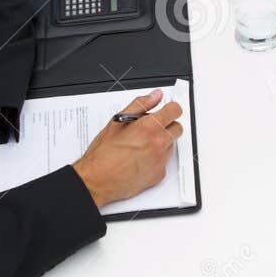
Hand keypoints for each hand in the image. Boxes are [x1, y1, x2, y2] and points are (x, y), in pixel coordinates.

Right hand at [73, 90, 181, 210]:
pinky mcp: (159, 174)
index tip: (167, 109)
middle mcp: (158, 143)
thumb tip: (155, 96)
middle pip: (177, 128)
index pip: (175, 110)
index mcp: (149, 127)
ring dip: (162, 142)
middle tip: (151, 128)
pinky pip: (164, 162)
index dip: (171, 108)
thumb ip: (140, 105)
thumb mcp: (117, 121)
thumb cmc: (103, 154)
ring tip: (141, 146)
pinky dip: (156, 159)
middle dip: (167, 125)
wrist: (97, 181)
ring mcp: (160, 160)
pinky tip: (141, 159)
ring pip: (171, 145)